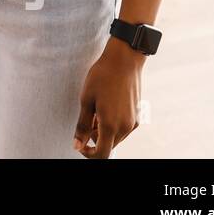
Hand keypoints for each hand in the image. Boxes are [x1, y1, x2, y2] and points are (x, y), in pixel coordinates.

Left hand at [74, 38, 144, 157]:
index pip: (102, 154)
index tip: (80, 143)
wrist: (124, 61)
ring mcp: (133, 122)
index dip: (88, 153)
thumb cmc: (102, 77)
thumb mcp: (86, 100)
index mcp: (111, 125)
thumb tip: (77, 145)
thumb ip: (82, 125)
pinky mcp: (137, 116)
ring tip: (95, 111)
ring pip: (116, 138)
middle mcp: (125, 127)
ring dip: (103, 131)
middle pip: (108, 145)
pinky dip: (112, 125)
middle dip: (94, 139)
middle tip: (86, 119)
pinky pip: (123, 128)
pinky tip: (105, 108)